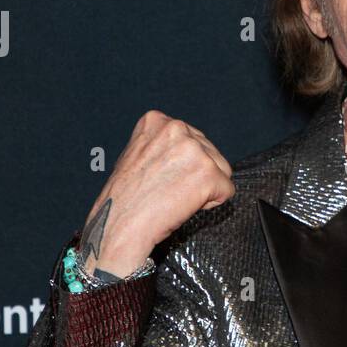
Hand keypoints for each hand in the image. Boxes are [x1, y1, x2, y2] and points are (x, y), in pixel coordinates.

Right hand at [78, 111, 235, 277]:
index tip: (165, 177)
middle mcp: (177, 129)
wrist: (119, 225)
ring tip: (175, 198)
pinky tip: (185, 206)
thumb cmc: (124, 198)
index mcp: (156, 121)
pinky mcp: (208, 174)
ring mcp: (195, 151)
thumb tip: (186, 152)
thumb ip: (162, 146)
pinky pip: (227, 191)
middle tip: (169, 191)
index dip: (183, 164)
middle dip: (196, 175)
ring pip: (221, 170)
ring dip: (205, 189)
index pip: (192, 139)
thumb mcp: (136, 155)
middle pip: (210, 153)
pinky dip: (212, 203)